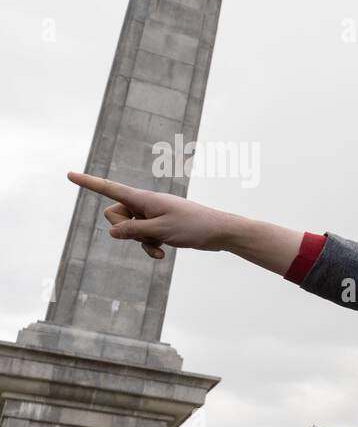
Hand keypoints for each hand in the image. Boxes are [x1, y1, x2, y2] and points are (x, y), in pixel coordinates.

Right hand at [67, 171, 233, 258]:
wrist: (218, 232)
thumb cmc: (193, 227)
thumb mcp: (160, 231)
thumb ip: (133, 231)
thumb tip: (111, 232)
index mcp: (144, 199)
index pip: (111, 189)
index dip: (89, 183)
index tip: (69, 175)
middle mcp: (145, 204)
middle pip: (115, 215)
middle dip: (123, 229)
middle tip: (146, 234)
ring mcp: (152, 215)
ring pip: (128, 229)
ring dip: (139, 241)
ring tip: (160, 246)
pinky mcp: (159, 226)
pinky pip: (142, 237)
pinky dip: (148, 245)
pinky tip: (162, 252)